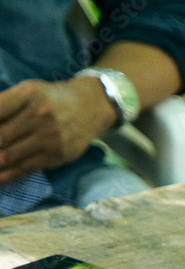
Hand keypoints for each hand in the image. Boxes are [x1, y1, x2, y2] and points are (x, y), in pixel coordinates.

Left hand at [0, 79, 115, 184]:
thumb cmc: (52, 98)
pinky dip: (2, 177)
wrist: (91, 106)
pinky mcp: (55, 155)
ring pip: (7, 156)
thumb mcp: (28, 91)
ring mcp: (48, 137)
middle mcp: (39, 115)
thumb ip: (4, 105)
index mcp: (28, 94)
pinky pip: (23, 169)